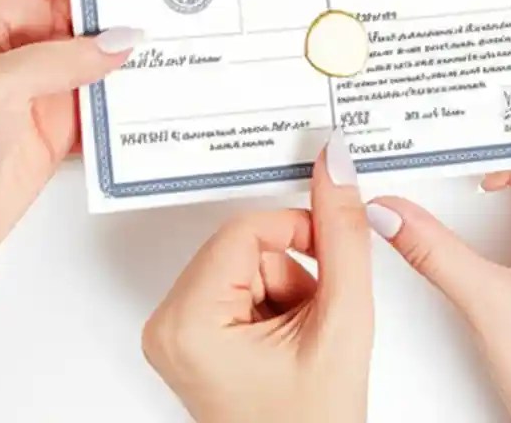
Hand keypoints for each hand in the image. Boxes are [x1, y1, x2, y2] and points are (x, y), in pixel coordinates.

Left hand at [0, 0, 141, 315]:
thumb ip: (63, 59)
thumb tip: (121, 40)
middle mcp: (19, 46)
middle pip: (87, 6)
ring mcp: (39, 89)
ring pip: (102, 56)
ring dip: (138, 54)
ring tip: (188, 41)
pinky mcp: (55, 130)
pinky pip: (104, 105)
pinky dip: (132, 102)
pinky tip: (162, 97)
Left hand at [142, 131, 373, 422]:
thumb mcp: (342, 321)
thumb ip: (343, 236)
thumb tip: (338, 166)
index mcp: (186, 322)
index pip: (246, 230)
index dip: (299, 233)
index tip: (331, 253)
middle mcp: (167, 325)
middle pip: (244, 246)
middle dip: (294, 272)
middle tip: (314, 320)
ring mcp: (176, 334)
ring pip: (247, 264)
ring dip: (288, 289)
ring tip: (303, 340)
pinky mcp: (192, 339)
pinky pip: (239, 287)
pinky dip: (275, 305)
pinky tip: (289, 343)